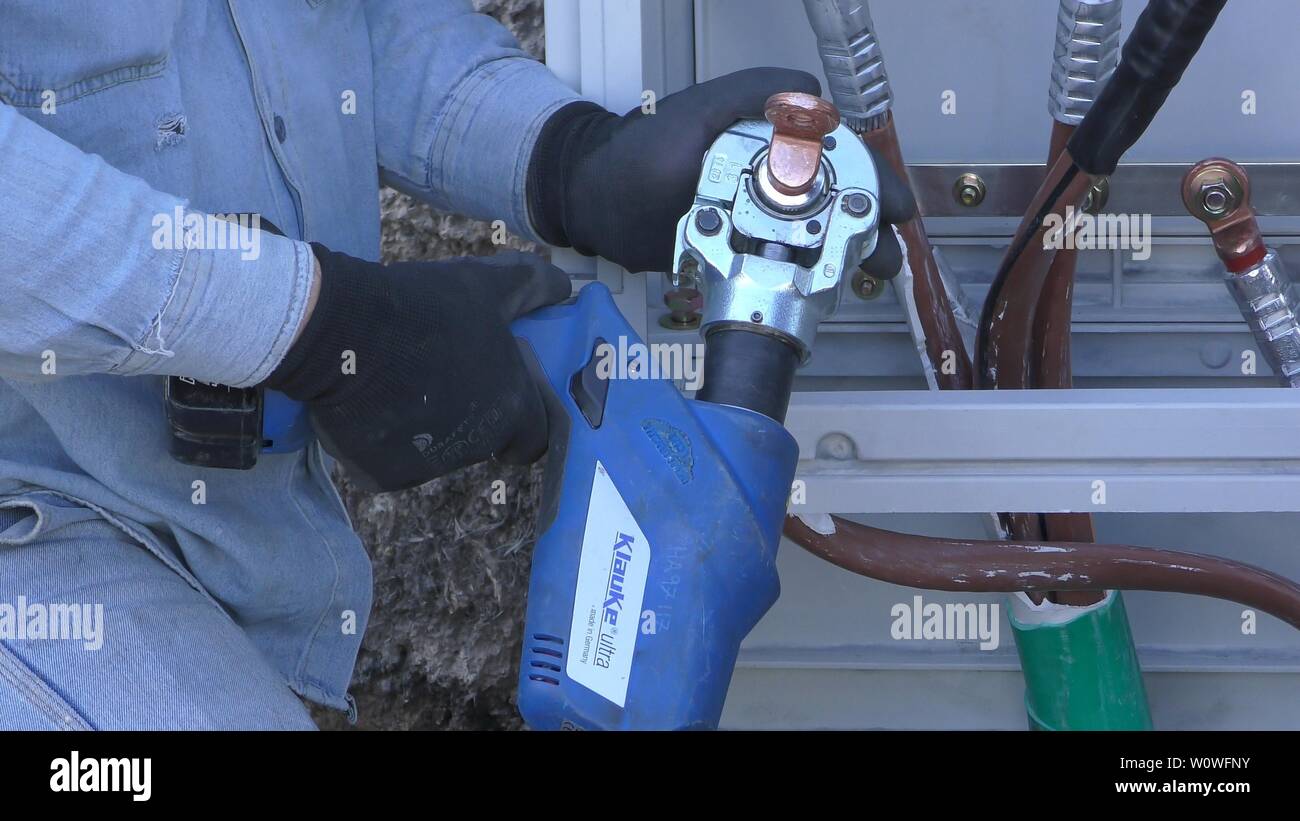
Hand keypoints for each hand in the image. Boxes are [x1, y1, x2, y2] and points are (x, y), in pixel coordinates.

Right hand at [263, 247, 570, 491]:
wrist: (339, 330)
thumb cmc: (422, 306)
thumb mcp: (484, 285)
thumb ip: (531, 287)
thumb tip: (564, 285)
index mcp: (511, 409)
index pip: (536, 437)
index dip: (526, 422)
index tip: (505, 403)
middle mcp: (476, 447)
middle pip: (482, 443)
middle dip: (470, 419)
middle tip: (441, 379)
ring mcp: (428, 467)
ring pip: (436, 456)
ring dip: (426, 430)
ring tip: (398, 383)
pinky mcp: (383, 476)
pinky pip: (391, 464)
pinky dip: (384, 443)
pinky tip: (369, 404)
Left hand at [527, 67, 914, 278]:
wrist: (596, 205)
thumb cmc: (636, 157)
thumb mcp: (693, 119)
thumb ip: (746, 98)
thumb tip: (808, 94)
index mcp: (769, 126)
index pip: (839, 148)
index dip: (871, 178)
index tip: (890, 207)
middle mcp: (771, 161)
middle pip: (841, 191)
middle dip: (869, 222)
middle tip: (885, 255)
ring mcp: (760, 201)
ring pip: (822, 225)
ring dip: (848, 249)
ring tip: (866, 274)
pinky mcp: (747, 236)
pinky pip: (791, 252)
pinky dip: (813, 268)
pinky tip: (827, 285)